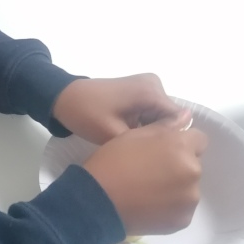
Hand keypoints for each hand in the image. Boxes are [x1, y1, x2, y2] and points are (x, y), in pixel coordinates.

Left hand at [53, 74, 187, 144]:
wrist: (64, 98)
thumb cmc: (86, 115)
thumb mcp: (115, 133)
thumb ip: (147, 139)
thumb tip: (176, 145)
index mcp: (151, 92)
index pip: (179, 121)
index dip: (171, 141)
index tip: (158, 158)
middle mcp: (154, 85)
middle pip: (170, 120)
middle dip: (159, 137)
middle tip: (141, 154)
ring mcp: (148, 87)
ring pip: (162, 118)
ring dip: (150, 133)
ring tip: (134, 147)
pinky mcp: (140, 91)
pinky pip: (152, 113)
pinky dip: (143, 126)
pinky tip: (130, 138)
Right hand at [83, 121, 207, 234]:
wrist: (98, 201)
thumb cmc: (113, 162)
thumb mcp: (135, 134)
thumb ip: (165, 126)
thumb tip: (186, 117)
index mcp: (181, 146)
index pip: (199, 140)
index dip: (182, 142)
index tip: (164, 149)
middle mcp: (192, 171)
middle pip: (193, 164)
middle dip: (178, 164)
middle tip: (151, 171)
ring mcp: (190, 198)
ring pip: (189, 187)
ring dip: (175, 186)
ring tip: (148, 190)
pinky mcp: (184, 219)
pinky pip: (182, 207)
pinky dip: (170, 206)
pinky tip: (150, 204)